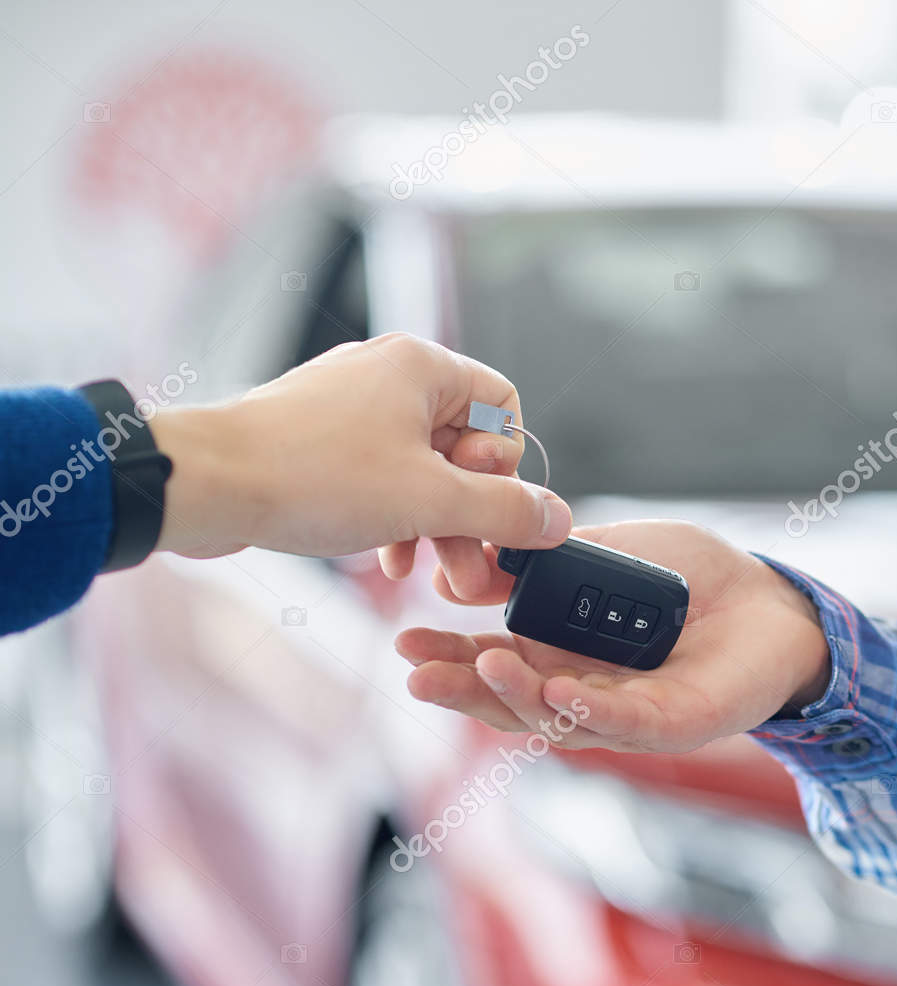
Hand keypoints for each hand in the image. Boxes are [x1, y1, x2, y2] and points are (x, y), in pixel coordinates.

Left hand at [149, 333, 571, 598]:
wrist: (206, 484)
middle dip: (470, 511)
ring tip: (430, 573)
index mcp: (421, 367)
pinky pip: (379, 476)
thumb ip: (504, 510)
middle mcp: (387, 376)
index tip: (484, 504)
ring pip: (420, 466)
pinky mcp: (318, 440)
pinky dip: (393, 515)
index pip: (503, 407)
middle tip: (471, 566)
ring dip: (434, 523)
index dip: (505, 465)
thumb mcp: (430, 501)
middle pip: (463, 444)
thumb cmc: (308, 475)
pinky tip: (386, 558)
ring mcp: (349, 406)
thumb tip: (557, 518)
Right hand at [397, 520, 832, 751]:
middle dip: (463, 688)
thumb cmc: (693, 580)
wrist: (771, 599)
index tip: (403, 642)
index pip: (495, 666)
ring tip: (480, 667)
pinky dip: (588, 710)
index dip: (451, 660)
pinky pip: (625, 722)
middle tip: (414, 671)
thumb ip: (549, 565)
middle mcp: (587, 693)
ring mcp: (628, 714)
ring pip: (559, 719)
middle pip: (513, 702)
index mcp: (564, 657)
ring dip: (516, 698)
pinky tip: (557, 691)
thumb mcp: (609, 556)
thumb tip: (473, 561)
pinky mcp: (676, 721)